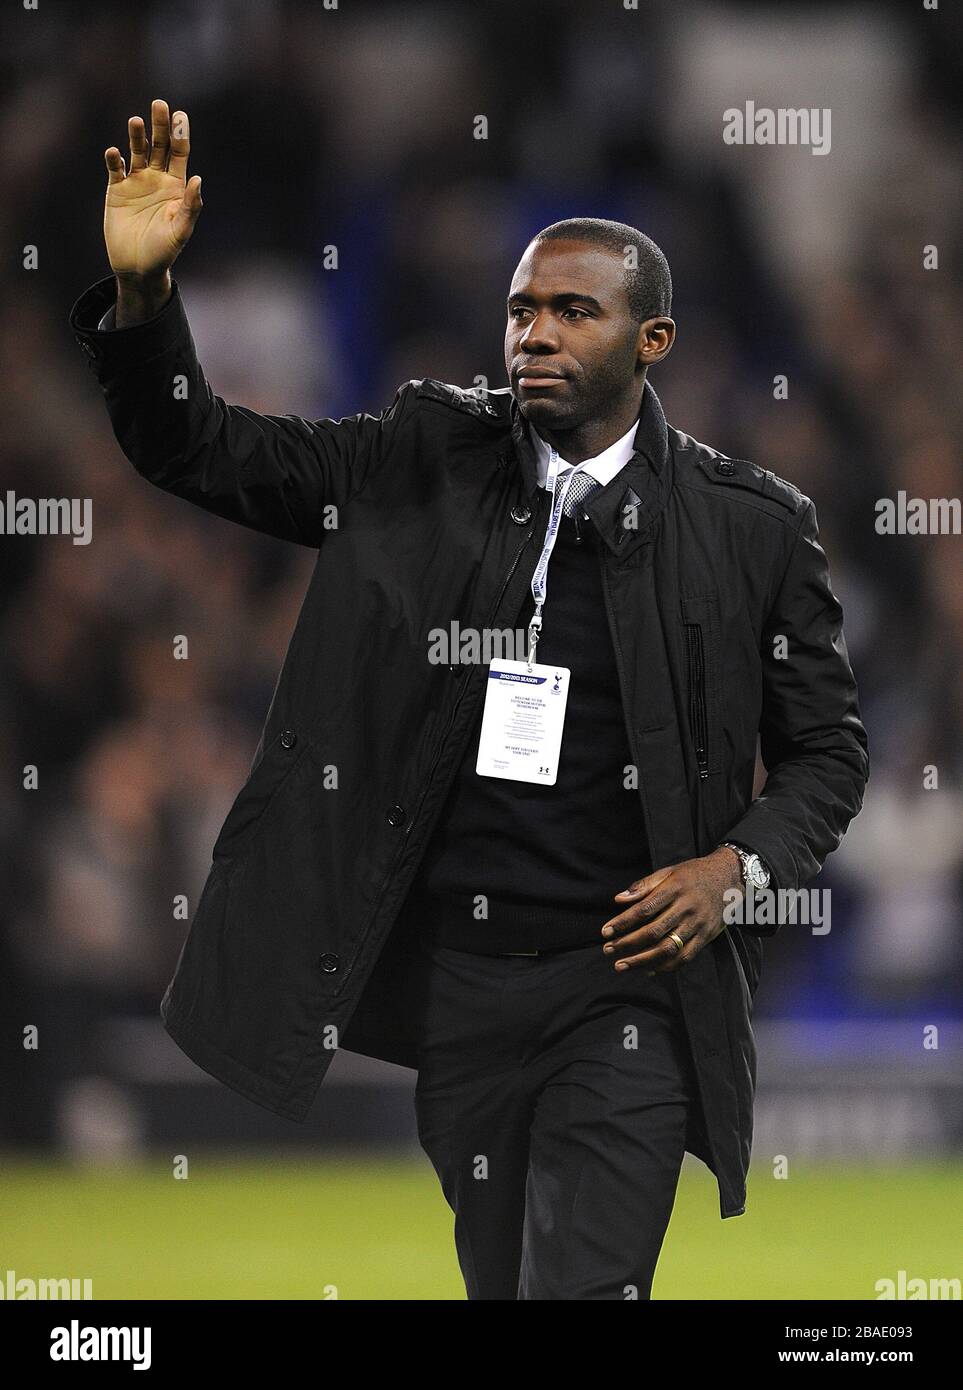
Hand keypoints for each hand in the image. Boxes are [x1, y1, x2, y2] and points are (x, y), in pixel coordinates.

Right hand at [103, 98, 202, 283]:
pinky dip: (114, 160)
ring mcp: (135, 182)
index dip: (180, 134)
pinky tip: (115, 154)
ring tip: (136, 121)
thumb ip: (190, 206)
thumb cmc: (164, 251)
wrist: (138, 267)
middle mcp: (156, 178)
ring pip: (137, 151)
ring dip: (137, 136)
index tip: (180, 116)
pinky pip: (115, 169)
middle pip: (159, 145)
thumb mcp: (180, 230)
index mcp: (176, 185)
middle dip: (160, 125)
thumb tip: (197, 179)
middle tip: (159, 104)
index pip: (179, 153)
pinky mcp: (116, 190)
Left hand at [599, 847, 741, 972]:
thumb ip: (644, 885)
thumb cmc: (693, 874)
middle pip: (653, 932)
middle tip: (608, 951)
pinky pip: (685, 957)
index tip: (605, 932)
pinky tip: (649, 970)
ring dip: (642, 960)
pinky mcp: (706, 937)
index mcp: (674, 889)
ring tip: (622, 965)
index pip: (644, 909)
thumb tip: (618, 899)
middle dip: (627, 944)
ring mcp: (698, 924)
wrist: (729, 877)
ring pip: (668, 948)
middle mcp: (686, 908)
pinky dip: (666, 967)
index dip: (622, 922)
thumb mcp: (669, 871)